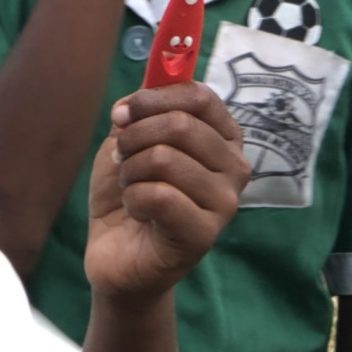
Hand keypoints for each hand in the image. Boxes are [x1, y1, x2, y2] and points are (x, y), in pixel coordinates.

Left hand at [82, 83, 249, 302]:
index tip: (122, 113)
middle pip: (180, 125)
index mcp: (223, 138)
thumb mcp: (130, 140)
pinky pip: (158, 195)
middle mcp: (234, 167)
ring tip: (132, 188)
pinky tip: (138, 214)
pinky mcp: (205, 234)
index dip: (153, 97)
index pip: (199, 97)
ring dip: (130, 171)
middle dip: (134, 137)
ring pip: (164, 158)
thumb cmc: (131, 192)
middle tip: (122, 157)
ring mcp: (225, 202)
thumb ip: (140, 112)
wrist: (117, 254)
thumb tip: (133, 101)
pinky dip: (133, 199)